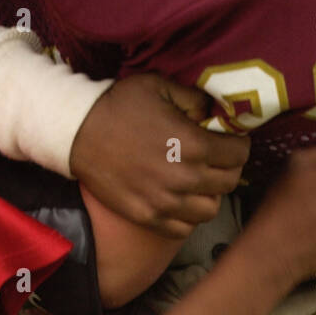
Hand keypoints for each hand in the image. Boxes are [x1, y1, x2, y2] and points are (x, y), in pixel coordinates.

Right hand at [69, 73, 248, 237]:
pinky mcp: (148, 217)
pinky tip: (180, 198)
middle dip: (228, 167)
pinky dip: (188, 216)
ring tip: (198, 180)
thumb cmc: (120, 105)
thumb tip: (215, 111)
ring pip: (211, 209)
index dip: (238, 144)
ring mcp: (166, 202)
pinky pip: (184, 228)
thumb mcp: (160, 86)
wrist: (77, 133)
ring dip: (210, 194)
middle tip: (216, 157)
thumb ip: (195, 98)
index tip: (230, 139)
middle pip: (229, 182)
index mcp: (194, 144)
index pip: (239, 154)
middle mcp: (185, 178)